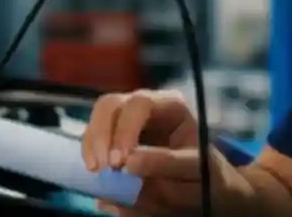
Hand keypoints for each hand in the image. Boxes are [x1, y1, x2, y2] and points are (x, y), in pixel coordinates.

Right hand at [80, 89, 251, 215]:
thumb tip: (127, 164)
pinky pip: (94, 133)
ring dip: (93, 142)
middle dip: (103, 134)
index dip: (125, 130)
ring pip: (99, 115)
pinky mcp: (114, 135)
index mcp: (171, 106)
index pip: (141, 104)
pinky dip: (89, 150)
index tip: (120, 163)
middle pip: (112, 104)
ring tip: (96, 171)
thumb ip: (164, 164)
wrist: (202, 187)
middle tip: (104, 168)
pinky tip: (94, 171)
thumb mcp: (193, 170)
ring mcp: (127, 118)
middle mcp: (146, 105)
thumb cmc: (202, 174)